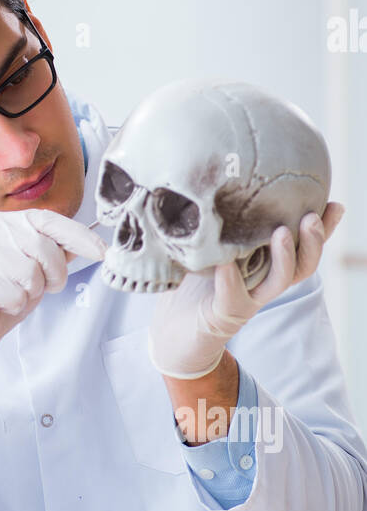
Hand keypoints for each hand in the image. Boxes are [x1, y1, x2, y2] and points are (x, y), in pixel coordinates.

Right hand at [0, 208, 106, 366]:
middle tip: (41, 287)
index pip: (49, 220)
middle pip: (44, 248)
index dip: (79, 236)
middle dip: (53, 275)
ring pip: (30, 274)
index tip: (103, 251)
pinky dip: (13, 306)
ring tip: (12, 293)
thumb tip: (91, 244)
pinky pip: (14, 295)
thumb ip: (55, 253)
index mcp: (6, 222)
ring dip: (30, 293)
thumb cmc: (3, 293)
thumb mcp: (35, 269)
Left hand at [147, 203, 344, 379]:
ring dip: (283, 257)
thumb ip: (226, 223)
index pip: (303, 246)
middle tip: (311, 216)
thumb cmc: (196, 281)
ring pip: (278, 282)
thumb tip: (226, 181)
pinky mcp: (224, 314)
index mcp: (268, 265)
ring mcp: (248, 300)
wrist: (175, 329)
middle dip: (313, 241)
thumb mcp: (213, 246)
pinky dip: (230, 280)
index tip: (334, 204)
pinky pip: (233, 297)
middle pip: (302, 265)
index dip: (324, 229)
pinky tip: (226, 266)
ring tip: (281, 233)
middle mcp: (264, 283)